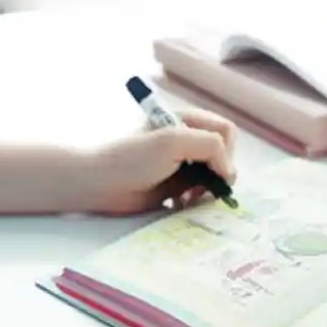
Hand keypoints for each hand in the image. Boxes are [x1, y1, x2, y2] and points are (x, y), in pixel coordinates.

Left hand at [83, 107, 238, 214]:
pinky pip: (198, 193)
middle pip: (223, 155)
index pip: (226, 131)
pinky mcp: (173, 186)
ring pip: (212, 176)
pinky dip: (196, 200)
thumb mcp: (173, 141)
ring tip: (189, 198)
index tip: (216, 172)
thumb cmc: (132, 157)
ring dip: (207, 189)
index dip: (227, 152)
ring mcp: (180, 164)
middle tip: (206, 188)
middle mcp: (186, 141)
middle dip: (219, 173)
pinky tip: (181, 204)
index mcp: (187, 122)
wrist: (99, 183)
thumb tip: (227, 172)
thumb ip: (209, 146)